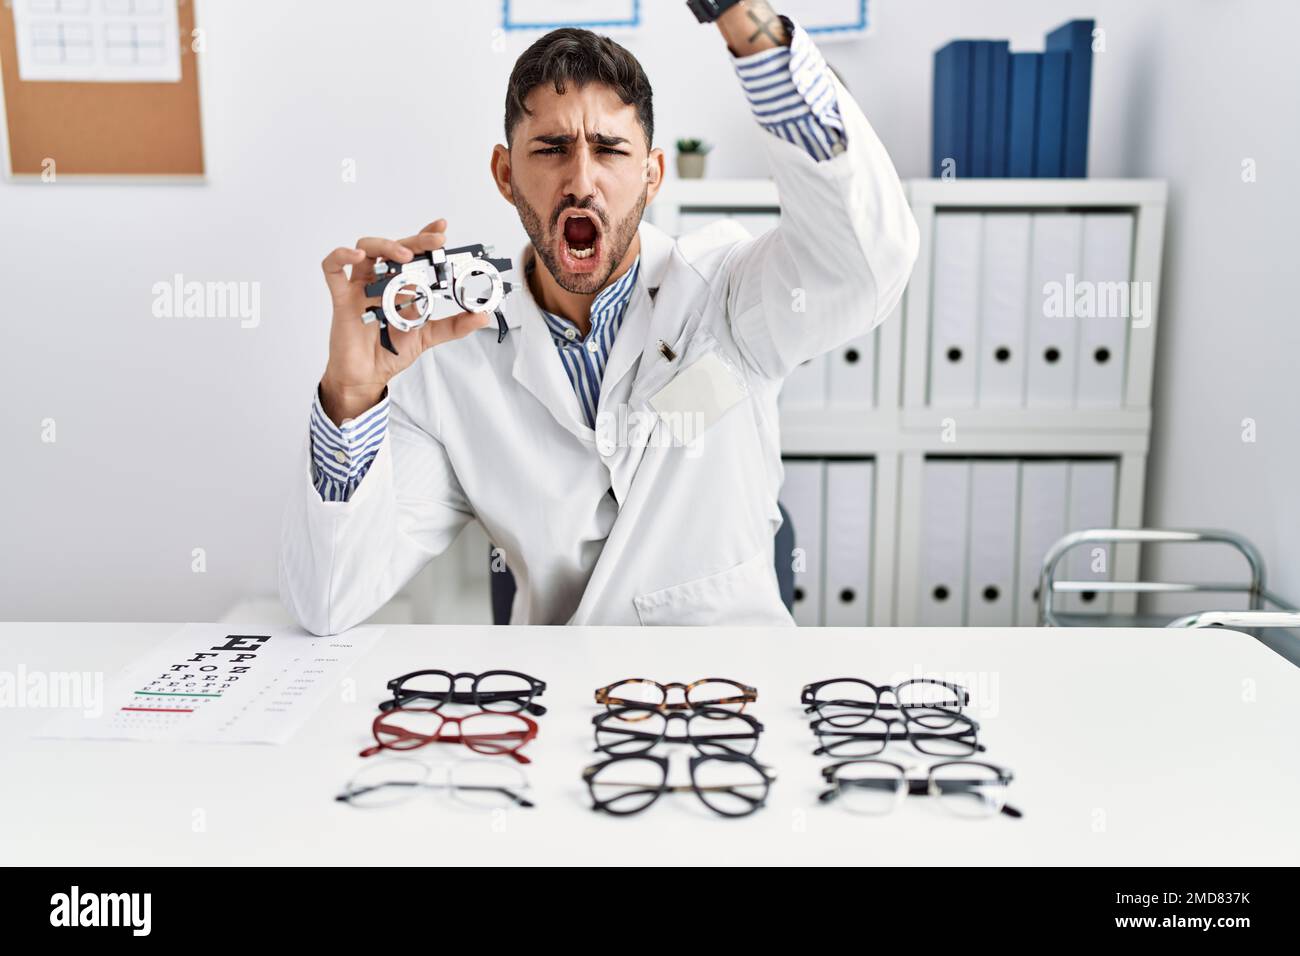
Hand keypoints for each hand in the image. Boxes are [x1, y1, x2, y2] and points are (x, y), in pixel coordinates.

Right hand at [318, 219, 491, 423]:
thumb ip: (455, 326)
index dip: (426, 236)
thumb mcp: (429, 336)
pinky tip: (357, 256)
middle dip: (416, 240)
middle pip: (394, 247)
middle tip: (436, 241)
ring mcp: (360, 286)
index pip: (414, 252)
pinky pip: (333, 269)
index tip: (442, 228)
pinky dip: (341, 256)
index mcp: (402, 284)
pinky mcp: (342, 297)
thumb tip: (483, 315)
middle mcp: (381, 280)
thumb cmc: (391, 352)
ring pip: (366, 248)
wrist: (367, 376)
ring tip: (404, 256)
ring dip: (386, 246)